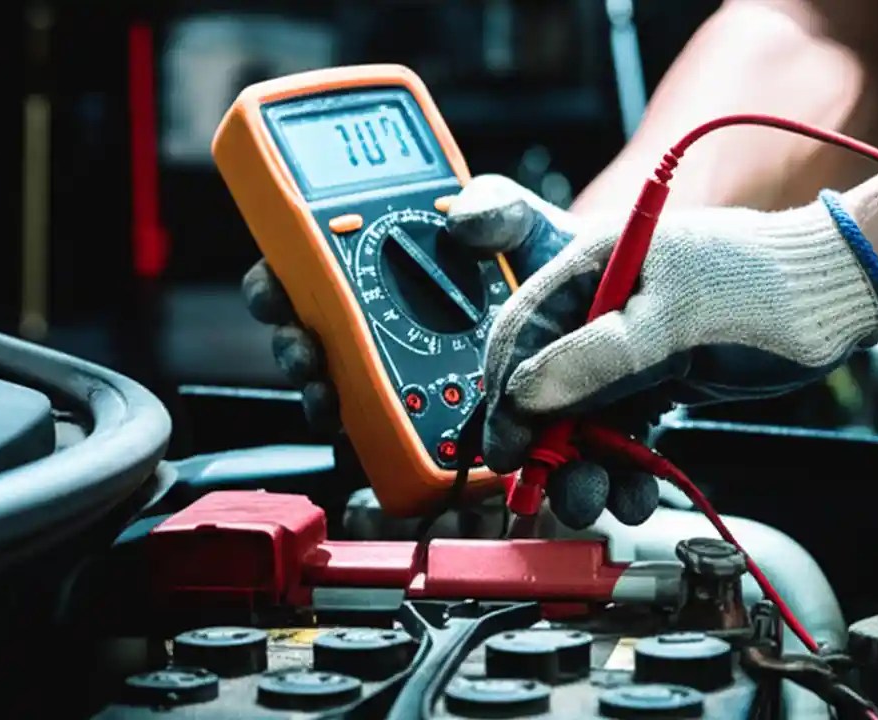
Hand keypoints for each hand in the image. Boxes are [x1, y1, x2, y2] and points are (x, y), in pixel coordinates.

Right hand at [237, 174, 573, 434]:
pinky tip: (391, 436)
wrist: (603, 328)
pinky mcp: (435, 430)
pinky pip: (392, 445)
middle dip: (294, 347)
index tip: (274, 286)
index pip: (312, 269)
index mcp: (392, 267)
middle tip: (305, 350)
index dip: (278, 277)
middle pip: (314, 340)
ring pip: (342, 396)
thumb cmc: (556, 273)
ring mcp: (406, 381)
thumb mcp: (528, 226)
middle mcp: (387, 327)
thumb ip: (497, 205)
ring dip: (323, 398)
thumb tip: (461, 217)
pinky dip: (379, 444)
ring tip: (331, 397)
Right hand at [480, 190, 877, 525]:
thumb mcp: (674, 323)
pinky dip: (623, 465)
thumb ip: (596, 359)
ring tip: (595, 501)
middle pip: (546, 381)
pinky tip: (633, 493)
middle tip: (548, 489)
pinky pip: (624, 430)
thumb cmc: (762, 289)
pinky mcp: (658, 380)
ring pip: (584, 415)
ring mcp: (630, 347)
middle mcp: (602, 307)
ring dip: (584, 464)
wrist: (837, 299)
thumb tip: (523, 395)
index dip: (504, 390)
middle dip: (544, 440)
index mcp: (594, 267)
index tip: (504, 447)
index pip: (522, 330)